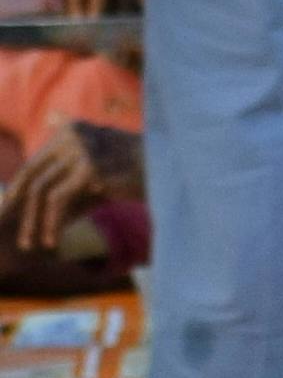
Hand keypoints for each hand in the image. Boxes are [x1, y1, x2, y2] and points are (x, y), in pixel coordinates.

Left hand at [3, 121, 136, 261]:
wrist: (171, 171)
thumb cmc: (139, 178)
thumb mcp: (99, 182)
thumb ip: (73, 191)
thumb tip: (49, 217)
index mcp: (68, 133)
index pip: (35, 164)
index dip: (19, 189)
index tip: (9, 211)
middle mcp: (69, 137)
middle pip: (34, 176)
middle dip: (20, 207)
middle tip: (19, 235)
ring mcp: (78, 151)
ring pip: (42, 189)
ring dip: (33, 220)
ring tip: (31, 244)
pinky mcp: (87, 169)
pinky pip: (57, 199)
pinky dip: (50, 221)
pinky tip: (50, 240)